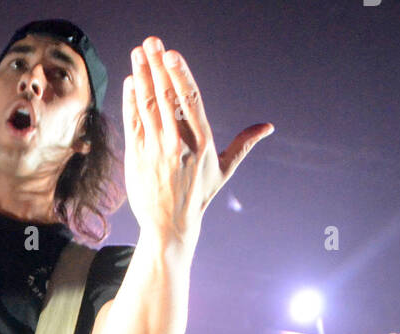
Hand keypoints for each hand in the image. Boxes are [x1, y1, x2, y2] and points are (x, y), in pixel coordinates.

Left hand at [122, 36, 272, 243]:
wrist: (169, 225)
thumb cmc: (198, 195)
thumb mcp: (224, 170)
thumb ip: (243, 144)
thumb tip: (268, 127)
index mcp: (202, 142)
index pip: (190, 101)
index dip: (180, 75)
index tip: (172, 55)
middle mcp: (178, 144)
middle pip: (166, 98)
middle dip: (158, 67)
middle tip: (152, 42)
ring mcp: (155, 150)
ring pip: (147, 106)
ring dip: (142, 77)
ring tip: (138, 53)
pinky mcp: (137, 157)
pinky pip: (133, 122)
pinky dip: (131, 100)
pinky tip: (131, 80)